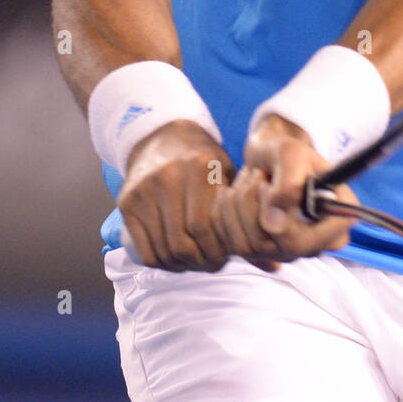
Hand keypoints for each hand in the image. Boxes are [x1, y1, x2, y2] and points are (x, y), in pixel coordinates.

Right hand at [118, 118, 243, 271]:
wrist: (162, 136)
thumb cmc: (203, 161)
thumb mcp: (227, 176)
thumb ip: (247, 219)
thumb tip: (275, 266)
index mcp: (199, 167)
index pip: (206, 227)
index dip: (217, 250)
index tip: (225, 256)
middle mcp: (168, 177)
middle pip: (183, 242)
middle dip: (201, 261)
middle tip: (212, 263)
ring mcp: (144, 190)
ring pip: (163, 249)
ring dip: (182, 265)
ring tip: (195, 261)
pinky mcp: (127, 202)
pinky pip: (143, 249)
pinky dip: (161, 262)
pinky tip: (174, 258)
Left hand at [240, 114, 359, 261]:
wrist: (269, 154)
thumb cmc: (288, 152)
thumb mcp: (293, 154)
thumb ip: (289, 186)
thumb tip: (271, 224)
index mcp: (336, 222)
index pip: (306, 243)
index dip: (280, 221)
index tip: (268, 186)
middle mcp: (313, 245)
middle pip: (273, 246)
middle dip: (254, 206)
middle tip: (258, 177)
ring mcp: (285, 251)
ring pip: (248, 246)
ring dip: (238, 203)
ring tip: (250, 178)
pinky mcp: (258, 252)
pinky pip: (229, 243)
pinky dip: (224, 211)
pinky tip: (234, 192)